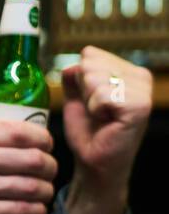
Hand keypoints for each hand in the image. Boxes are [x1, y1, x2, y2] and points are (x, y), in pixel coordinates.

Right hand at [0, 120, 56, 213]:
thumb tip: (26, 136)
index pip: (21, 132)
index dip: (44, 139)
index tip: (47, 146)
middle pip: (34, 159)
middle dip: (51, 166)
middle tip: (49, 172)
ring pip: (33, 186)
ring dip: (46, 190)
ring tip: (44, 192)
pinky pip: (24, 210)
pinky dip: (37, 210)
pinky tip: (36, 209)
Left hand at [61, 47, 151, 213]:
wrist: (93, 160)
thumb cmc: (88, 131)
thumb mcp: (75, 98)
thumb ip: (73, 77)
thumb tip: (70, 65)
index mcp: (128, 70)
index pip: (90, 53)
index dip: (80, 79)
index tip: (92, 100)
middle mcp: (140, 76)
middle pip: (90, 63)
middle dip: (83, 90)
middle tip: (97, 111)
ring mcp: (142, 90)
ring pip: (93, 77)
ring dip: (89, 101)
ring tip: (102, 116)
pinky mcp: (140, 106)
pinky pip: (101, 95)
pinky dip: (96, 109)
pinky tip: (107, 120)